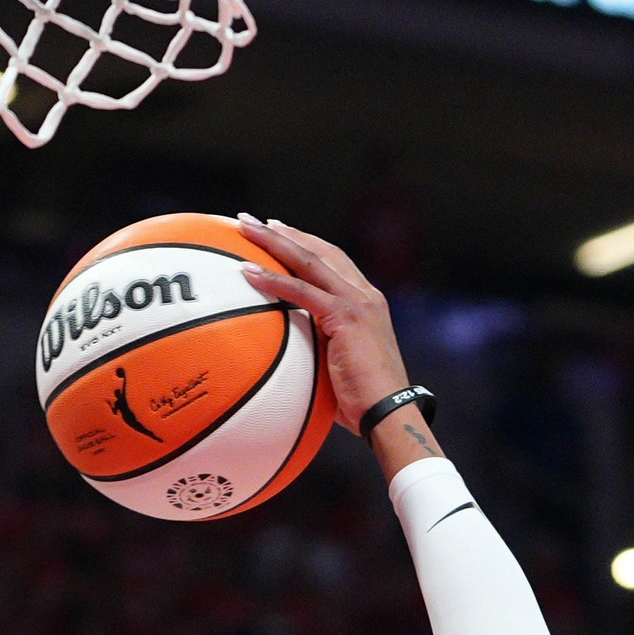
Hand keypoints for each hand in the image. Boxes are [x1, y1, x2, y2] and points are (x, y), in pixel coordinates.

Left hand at [235, 217, 409, 432]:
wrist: (389, 413)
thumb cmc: (363, 404)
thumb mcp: (339, 368)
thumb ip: (320, 350)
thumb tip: (289, 357)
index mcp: (366, 303)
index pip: (332, 262)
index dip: (304, 245)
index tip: (277, 233)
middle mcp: (365, 294)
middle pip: (319, 251)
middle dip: (284, 233)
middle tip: (251, 221)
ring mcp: (357, 302)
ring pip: (309, 260)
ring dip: (274, 241)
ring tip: (244, 229)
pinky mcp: (347, 316)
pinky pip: (302, 292)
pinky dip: (273, 280)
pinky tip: (247, 272)